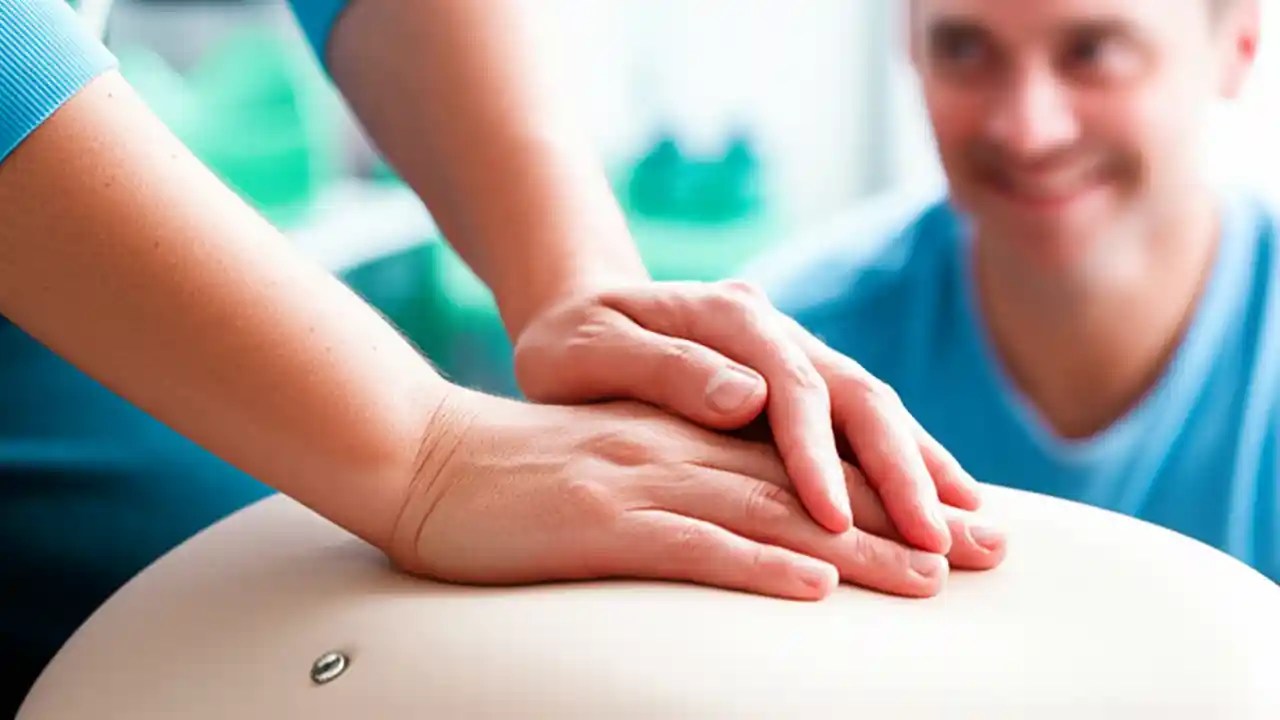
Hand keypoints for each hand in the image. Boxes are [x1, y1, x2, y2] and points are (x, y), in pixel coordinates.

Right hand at [384, 387, 1004, 600]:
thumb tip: (753, 501)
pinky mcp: (601, 517)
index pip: (805, 458)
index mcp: (688, 430)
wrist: (425, 458)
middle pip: (810, 483)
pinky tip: (813, 587)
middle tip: (979, 551)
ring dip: (856, 546)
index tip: (954, 521)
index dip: (885, 487)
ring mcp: (642, 477)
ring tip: (930, 576)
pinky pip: (693, 542)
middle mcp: (681, 445)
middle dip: (901, 515)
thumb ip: (683, 462)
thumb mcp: (614, 456)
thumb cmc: (517, 473)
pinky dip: (758, 564)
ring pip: (770, 511)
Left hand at [512, 280, 983, 553]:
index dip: (818, 455)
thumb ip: (661, 366)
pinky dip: (907, 462)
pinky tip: (942, 503)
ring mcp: (795, 354)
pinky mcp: (801, 384)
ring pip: (877, 408)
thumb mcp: (586, 348)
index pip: (790, 386)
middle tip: (940, 540)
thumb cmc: (571, 342)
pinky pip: (865, 422)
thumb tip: (747, 397)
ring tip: (972, 528)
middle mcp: (775, 331)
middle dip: (903, 470)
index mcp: (726, 316)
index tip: (833, 521)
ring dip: (923, 468)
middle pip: (858, 394)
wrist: (580, 318)